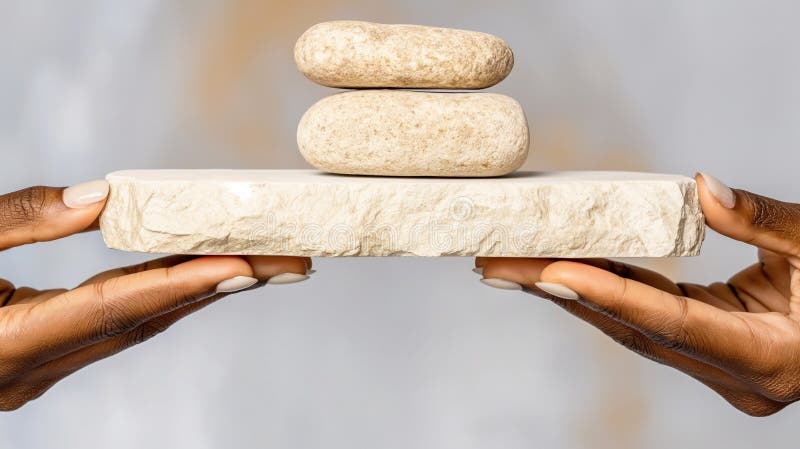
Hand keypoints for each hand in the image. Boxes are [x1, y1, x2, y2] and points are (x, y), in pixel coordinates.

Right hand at [0, 181, 311, 410]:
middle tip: (292, 261)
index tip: (246, 264)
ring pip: (135, 327)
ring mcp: (32, 373)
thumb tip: (99, 197)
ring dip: (201, 294)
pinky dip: (160, 300)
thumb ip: (12, 219)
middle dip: (222, 288)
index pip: (111, 310)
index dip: (180, 285)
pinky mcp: (34, 361)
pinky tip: (198, 277)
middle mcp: (26, 371)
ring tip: (266, 264)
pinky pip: (113, 328)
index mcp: (0, 347)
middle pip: (144, 320)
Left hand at [476, 172, 799, 415]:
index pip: (669, 323)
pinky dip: (601, 293)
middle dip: (559, 294)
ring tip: (508, 266)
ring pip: (628, 328)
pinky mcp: (708, 350)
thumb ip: (767, 222)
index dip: (606, 295)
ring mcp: (718, 368)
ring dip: (567, 295)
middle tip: (495, 264)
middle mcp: (734, 373)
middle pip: (629, 328)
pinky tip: (559, 271)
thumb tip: (701, 187)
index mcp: (769, 356)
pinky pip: (643, 320)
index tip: (546, 270)